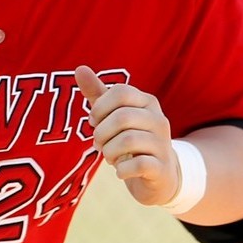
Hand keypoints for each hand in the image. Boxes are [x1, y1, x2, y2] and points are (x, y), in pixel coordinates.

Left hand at [75, 65, 179, 206]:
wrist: (159, 175)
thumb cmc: (131, 140)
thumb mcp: (114, 115)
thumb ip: (98, 94)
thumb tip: (79, 68)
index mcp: (147, 102)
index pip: (121, 92)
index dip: (100, 107)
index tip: (94, 121)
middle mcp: (158, 120)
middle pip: (122, 117)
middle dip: (101, 133)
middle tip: (99, 144)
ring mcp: (163, 144)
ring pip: (128, 140)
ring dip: (109, 152)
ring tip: (110, 157)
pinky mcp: (162, 167)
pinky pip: (138, 164)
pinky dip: (122, 169)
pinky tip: (121, 171)